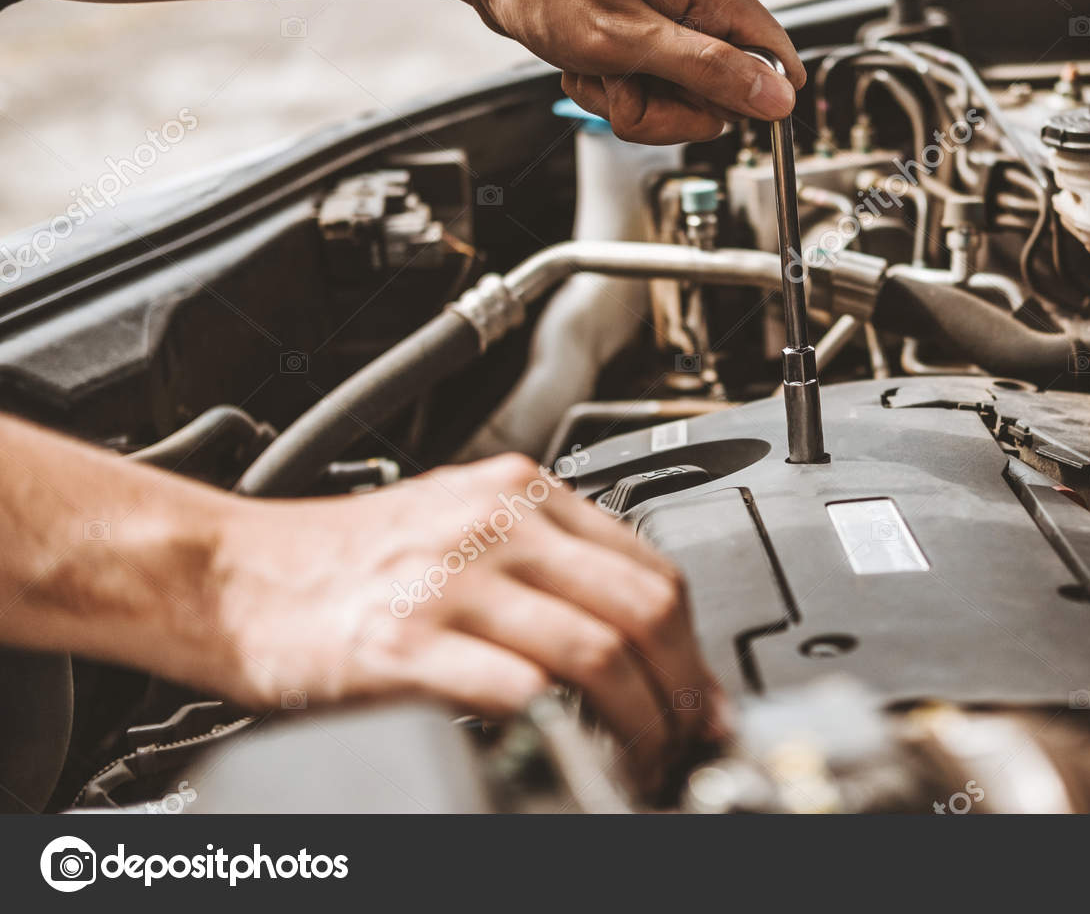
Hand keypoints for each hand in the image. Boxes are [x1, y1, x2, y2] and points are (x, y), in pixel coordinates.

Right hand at [209, 454, 724, 785]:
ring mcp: (452, 582)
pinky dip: (563, 729)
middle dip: (683, 686)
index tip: (701, 691)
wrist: (229, 573)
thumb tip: (632, 632)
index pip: (649, 565)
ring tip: (643, 755)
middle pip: (642, 608)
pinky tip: (572, 751)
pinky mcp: (406, 643)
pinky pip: (517, 688)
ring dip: (640, 718)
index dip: (692, 642)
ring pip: (598, 650)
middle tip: (687, 736)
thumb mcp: (459, 523)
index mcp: (519, 493)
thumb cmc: (341, 559)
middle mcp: (496, 525)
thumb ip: (543, 560)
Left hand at [461, 0, 804, 142]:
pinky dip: (612, 88)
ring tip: (596, 69)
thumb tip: (779, 97)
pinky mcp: (644, 33)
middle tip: (622, 82)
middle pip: (721, 96)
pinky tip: (585, 65)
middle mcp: (702, 0)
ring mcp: (672, 18)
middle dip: (666, 107)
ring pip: (680, 100)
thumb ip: (710, 70)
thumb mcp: (630, 40)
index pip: (775, 64)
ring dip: (631, 100)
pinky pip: (649, 88)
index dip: (743, 101)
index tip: (692, 102)